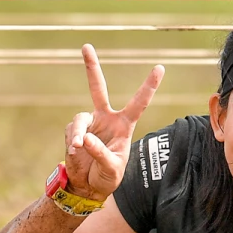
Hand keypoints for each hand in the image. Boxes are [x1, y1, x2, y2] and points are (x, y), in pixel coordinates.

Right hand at [61, 44, 163, 201]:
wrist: (87, 186)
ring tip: (78, 148)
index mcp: (124, 125)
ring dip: (79, 134)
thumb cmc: (107, 177)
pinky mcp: (75, 131)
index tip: (160, 67)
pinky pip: (72, 131)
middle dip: (91, 67)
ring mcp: (89, 123)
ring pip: (80, 119)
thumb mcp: (112, 169)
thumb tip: (85, 139)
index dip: (149, 85)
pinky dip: (72, 141)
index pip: (139, 102)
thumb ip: (101, 153)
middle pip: (98, 88)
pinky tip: (75, 153)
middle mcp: (106, 119)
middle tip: (86, 46)